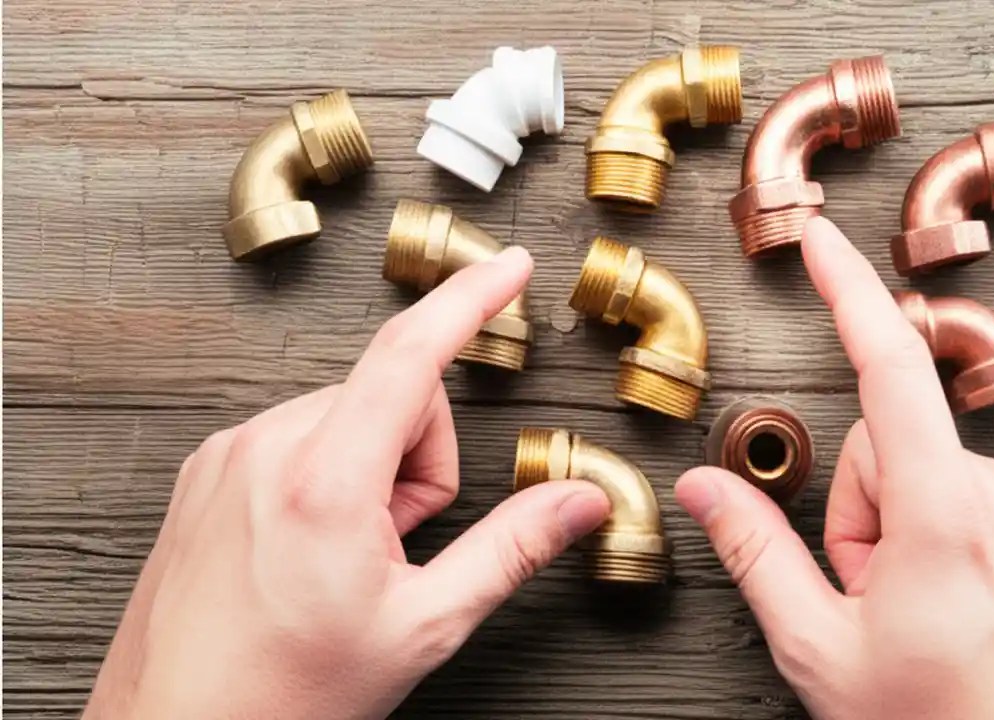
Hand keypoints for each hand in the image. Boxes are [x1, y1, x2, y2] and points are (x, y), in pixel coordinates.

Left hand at [84, 247, 610, 719]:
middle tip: (400, 543)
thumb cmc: (284, 696)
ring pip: (346, 417)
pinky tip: (312, 547)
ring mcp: (228, 458)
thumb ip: (511, 549)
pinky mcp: (207, 473)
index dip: (470, 300)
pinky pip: (297, 436)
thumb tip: (578, 503)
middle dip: (420, 462)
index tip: (508, 268)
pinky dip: (328, 475)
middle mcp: (265, 449)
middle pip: (391, 398)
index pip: (411, 354)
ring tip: (349, 555)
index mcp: (323, 481)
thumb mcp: (422, 625)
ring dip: (373, 472)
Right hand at [676, 217, 993, 718]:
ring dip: (904, 529)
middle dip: (860, 509)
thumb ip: (755, 553)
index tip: (823, 241)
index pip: (887, 373)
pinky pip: (981, 499)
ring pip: (934, 476)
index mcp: (947, 519)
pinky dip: (951, 538)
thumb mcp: (818, 649)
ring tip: (914, 608)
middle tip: (868, 593)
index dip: (848, 295)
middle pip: (892, 447)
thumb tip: (703, 487)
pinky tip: (954, 603)